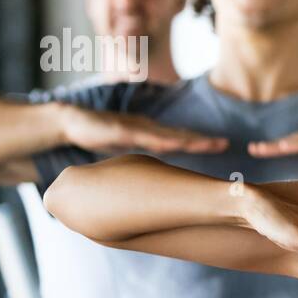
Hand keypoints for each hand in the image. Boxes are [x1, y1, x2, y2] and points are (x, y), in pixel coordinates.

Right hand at [62, 106, 228, 155]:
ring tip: (208, 143)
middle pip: (180, 135)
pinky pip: (146, 137)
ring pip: (168, 135)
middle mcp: (147, 128)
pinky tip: (176, 144)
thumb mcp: (125, 149)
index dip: (200, 141)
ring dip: (189, 139)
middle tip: (225, 143)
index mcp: (149, 134)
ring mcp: (136, 128)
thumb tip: (152, 176)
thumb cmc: (99, 134)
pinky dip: (163, 141)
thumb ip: (139, 157)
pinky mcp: (122, 130)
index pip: (180, 138)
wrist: (72, 121)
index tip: (220, 145)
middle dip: (203, 140)